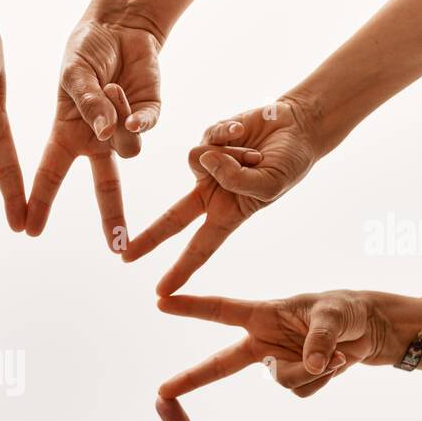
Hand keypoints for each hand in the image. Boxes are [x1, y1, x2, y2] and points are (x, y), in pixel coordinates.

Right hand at [27, 15, 162, 251]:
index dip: (40, 202)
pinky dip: (137, 117)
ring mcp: (126, 130)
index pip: (51, 174)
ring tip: (110, 87)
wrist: (120, 23)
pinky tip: (127, 100)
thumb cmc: (86, 48)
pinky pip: (145, 128)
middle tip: (118, 249)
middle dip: (113, 218)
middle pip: (107, 188)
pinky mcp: (150, 115)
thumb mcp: (75, 75)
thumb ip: (88, 105)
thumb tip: (105, 133)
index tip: (28, 229)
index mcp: (68, 134)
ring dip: (116, 121)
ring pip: (128, 150)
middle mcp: (97, 140)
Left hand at [126, 99, 321, 293]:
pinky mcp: (205, 140)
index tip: (161, 293)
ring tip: (254, 154)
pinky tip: (244, 133)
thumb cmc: (289, 164)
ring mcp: (206, 167)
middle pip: (173, 219)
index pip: (199, 248)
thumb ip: (238, 180)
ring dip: (230, 156)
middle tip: (125, 256)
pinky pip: (206, 138)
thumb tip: (204, 160)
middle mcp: (211, 194)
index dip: (181, 270)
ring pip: (195, 161)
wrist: (296, 127)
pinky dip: (229, 135)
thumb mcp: (269, 184)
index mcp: (228, 215)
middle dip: (150, 238)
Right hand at [156, 290, 402, 397]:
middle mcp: (264, 341)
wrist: (372, 329)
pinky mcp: (296, 377)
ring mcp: (278, 362)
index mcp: (264, 315)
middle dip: (193, 377)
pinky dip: (323, 380)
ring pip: (282, 382)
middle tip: (163, 390)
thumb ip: (319, 340)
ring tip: (338, 354)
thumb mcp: (334, 315)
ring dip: (313, 372)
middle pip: (221, 364)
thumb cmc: (347, 309)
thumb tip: (312, 366)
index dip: (191, 306)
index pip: (220, 310)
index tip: (161, 301)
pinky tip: (337, 363)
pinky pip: (302, 391)